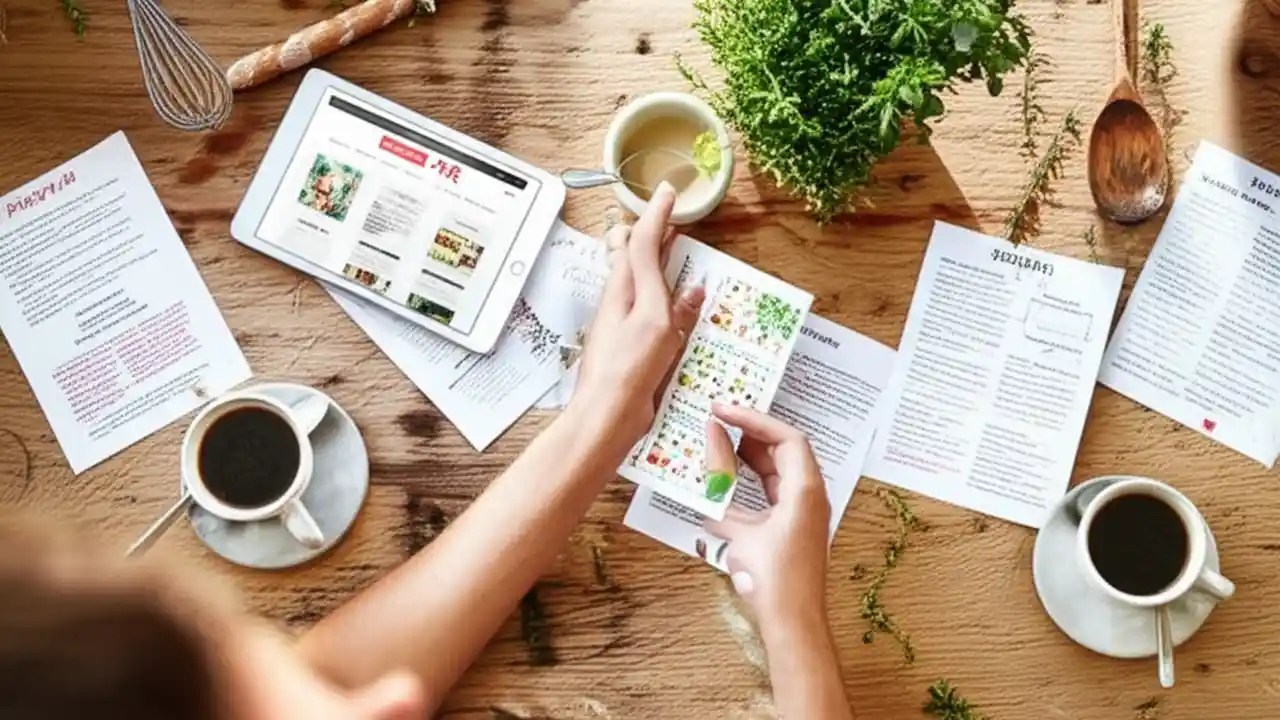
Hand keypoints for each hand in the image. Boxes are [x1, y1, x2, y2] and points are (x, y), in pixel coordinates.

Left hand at [569, 182, 705, 440]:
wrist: (605, 416)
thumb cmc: (628, 370)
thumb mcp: (655, 325)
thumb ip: (675, 303)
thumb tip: (693, 286)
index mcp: (625, 290)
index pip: (640, 240)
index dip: (656, 216)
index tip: (669, 192)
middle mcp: (620, 302)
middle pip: (633, 258)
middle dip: (652, 235)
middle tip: (673, 219)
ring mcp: (621, 324)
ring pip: (638, 282)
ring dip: (655, 263)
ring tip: (675, 251)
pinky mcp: (628, 347)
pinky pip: (645, 310)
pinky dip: (659, 296)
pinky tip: (673, 307)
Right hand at [702, 402, 831, 630]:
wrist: (792, 622)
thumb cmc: (775, 580)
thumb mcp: (742, 536)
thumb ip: (725, 506)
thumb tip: (709, 491)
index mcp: (806, 490)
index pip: (786, 437)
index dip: (756, 419)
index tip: (726, 410)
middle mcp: (809, 497)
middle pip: (784, 449)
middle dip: (751, 432)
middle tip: (720, 419)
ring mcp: (803, 513)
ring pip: (778, 471)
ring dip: (750, 456)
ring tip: (720, 442)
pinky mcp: (792, 529)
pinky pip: (772, 494)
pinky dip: (750, 484)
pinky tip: (725, 486)